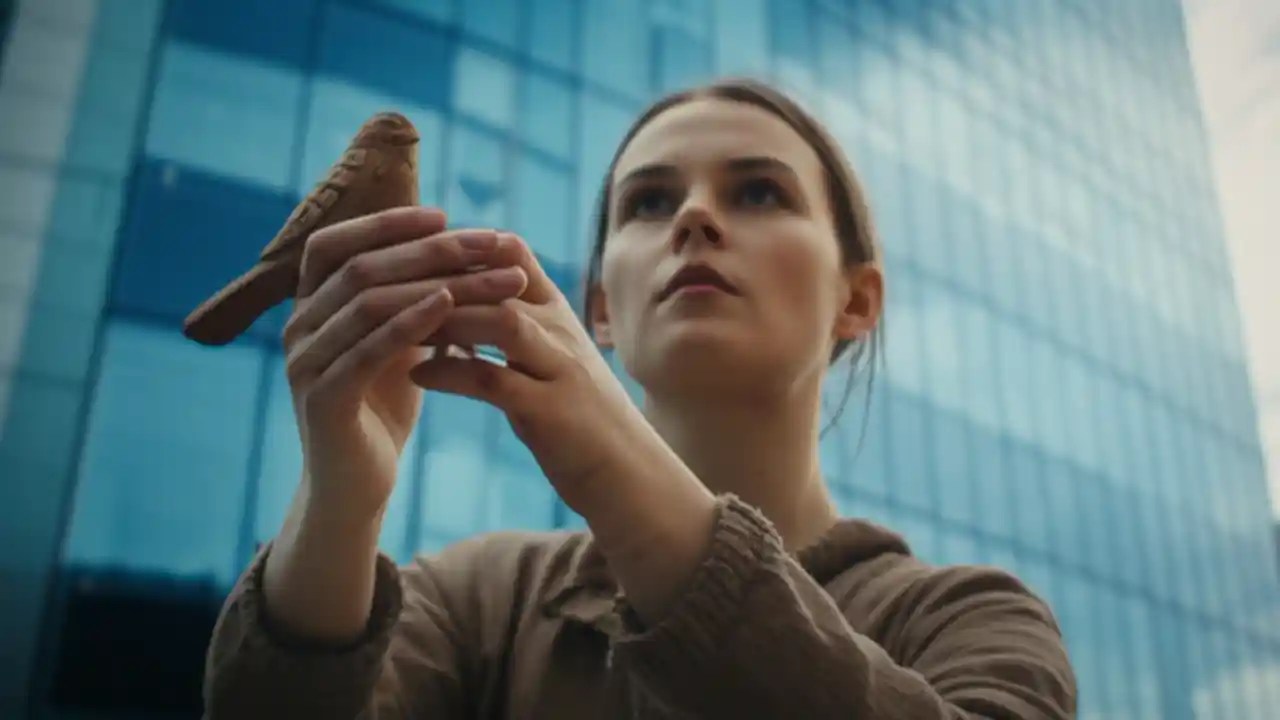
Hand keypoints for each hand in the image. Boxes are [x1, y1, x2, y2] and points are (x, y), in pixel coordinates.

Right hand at [283, 207, 529, 517]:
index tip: (443, 213)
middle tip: (488, 241)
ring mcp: (304, 362)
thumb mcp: (398, 342)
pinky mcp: (321, 399)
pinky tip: (448, 305)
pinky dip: (408, 322)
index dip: (384, 223)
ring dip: (437, 282)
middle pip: (360, 267)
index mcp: (309, 306)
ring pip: (367, 303)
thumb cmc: (382, 406)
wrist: (356, 485)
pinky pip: (365, 349)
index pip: (335, 243)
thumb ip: (410, 297)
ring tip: (494, 277)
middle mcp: (298, 327)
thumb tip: (453, 243)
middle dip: (430, 249)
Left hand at [408, 236, 646, 514]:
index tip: (411, 254)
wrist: (631, 476)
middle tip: (382, 285)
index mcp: (559, 315)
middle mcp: (561, 331)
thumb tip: (457, 309)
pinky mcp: (550, 411)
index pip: (512, 253)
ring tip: (394, 327)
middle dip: (438, 279)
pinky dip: (449, 373)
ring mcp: (559, 368)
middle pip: (496, 279)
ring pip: (498, 319)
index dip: (460, 244)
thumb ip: (516, 332)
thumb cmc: (583, 421)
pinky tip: (416, 375)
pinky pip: (491, 380)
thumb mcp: (553, 364)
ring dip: (443, 320)